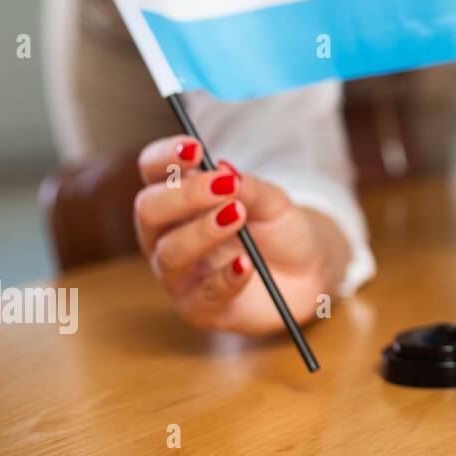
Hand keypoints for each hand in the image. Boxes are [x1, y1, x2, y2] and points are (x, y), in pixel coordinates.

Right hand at [133, 136, 333, 334]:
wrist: (307, 273)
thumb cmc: (279, 230)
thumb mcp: (273, 202)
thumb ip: (249, 188)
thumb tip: (224, 171)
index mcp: (179, 200)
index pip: (153, 171)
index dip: (165, 157)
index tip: (194, 148)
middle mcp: (167, 235)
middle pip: (148, 210)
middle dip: (184, 195)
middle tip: (224, 187)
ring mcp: (179, 274)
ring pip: (169, 253)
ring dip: (203, 232)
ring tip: (237, 216)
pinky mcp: (198, 307)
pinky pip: (202, 294)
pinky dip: (225, 277)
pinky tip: (246, 264)